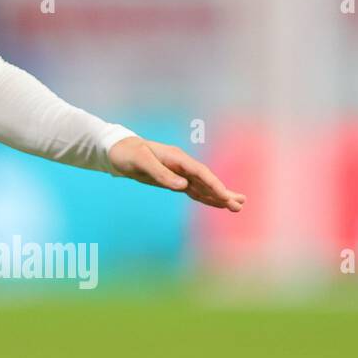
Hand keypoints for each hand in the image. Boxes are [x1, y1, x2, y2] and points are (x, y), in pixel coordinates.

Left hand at [108, 137, 245, 211]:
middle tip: (240, 205)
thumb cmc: (128, 154)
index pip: (200, 173)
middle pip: (206, 180)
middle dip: (222, 192)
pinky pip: (193, 190)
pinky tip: (216, 203)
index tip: (226, 197)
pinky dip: (205, 197)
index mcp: (177, 158)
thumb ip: (161, 173)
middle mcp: (181, 165)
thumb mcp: (141, 162)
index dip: (214, 185)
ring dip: (218, 196)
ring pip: (202, 186)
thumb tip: (183, 186)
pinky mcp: (173, 180)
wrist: (117, 150)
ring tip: (236, 206)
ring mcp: (178, 173)